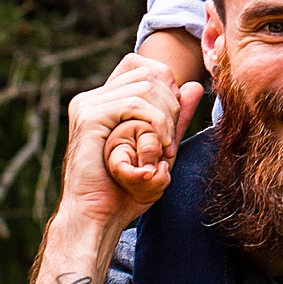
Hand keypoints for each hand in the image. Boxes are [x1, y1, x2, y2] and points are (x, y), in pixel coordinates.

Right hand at [65, 55, 202, 233]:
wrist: (98, 217)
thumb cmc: (125, 190)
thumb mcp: (159, 149)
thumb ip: (175, 117)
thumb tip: (194, 86)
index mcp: (101, 102)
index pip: (139, 66)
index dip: (165, 84)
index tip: (172, 121)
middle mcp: (91, 99)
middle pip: (148, 73)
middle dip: (171, 104)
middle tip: (171, 142)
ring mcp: (88, 105)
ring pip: (145, 87)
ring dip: (166, 118)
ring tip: (165, 149)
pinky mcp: (90, 117)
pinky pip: (135, 104)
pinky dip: (156, 124)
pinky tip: (160, 148)